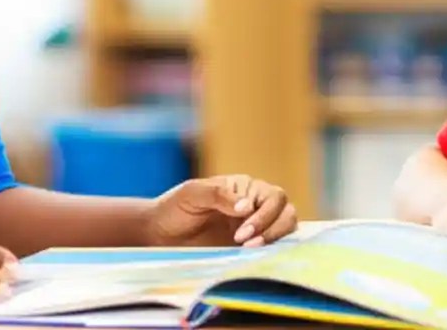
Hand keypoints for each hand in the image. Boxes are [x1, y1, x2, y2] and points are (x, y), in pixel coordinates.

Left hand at [146, 175, 297, 247]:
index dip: (264, 215)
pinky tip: (253, 258)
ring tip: (249, 250)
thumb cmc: (175, 207)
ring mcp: (255, 226)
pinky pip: (273, 247)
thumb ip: (219, 196)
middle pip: (286, 212)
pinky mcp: (250, 246)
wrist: (160, 233)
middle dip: (272, 228)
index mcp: (245, 188)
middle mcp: (255, 205)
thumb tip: (247, 206)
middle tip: (245, 243)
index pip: (273, 197)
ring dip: (275, 239)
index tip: (241, 233)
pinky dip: (271, 251)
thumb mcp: (193, 194)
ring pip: (286, 228)